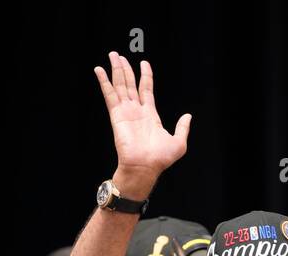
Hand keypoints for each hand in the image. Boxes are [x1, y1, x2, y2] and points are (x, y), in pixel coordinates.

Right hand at [94, 52, 191, 195]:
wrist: (145, 167)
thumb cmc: (160, 159)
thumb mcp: (179, 142)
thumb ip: (182, 127)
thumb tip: (188, 116)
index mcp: (150, 115)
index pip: (146, 89)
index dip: (145, 76)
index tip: (144, 63)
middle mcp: (136, 111)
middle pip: (130, 84)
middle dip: (125, 69)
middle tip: (118, 55)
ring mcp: (125, 112)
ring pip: (120, 85)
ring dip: (115, 70)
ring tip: (112, 55)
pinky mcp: (116, 115)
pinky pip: (109, 95)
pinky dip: (104, 82)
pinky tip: (99, 70)